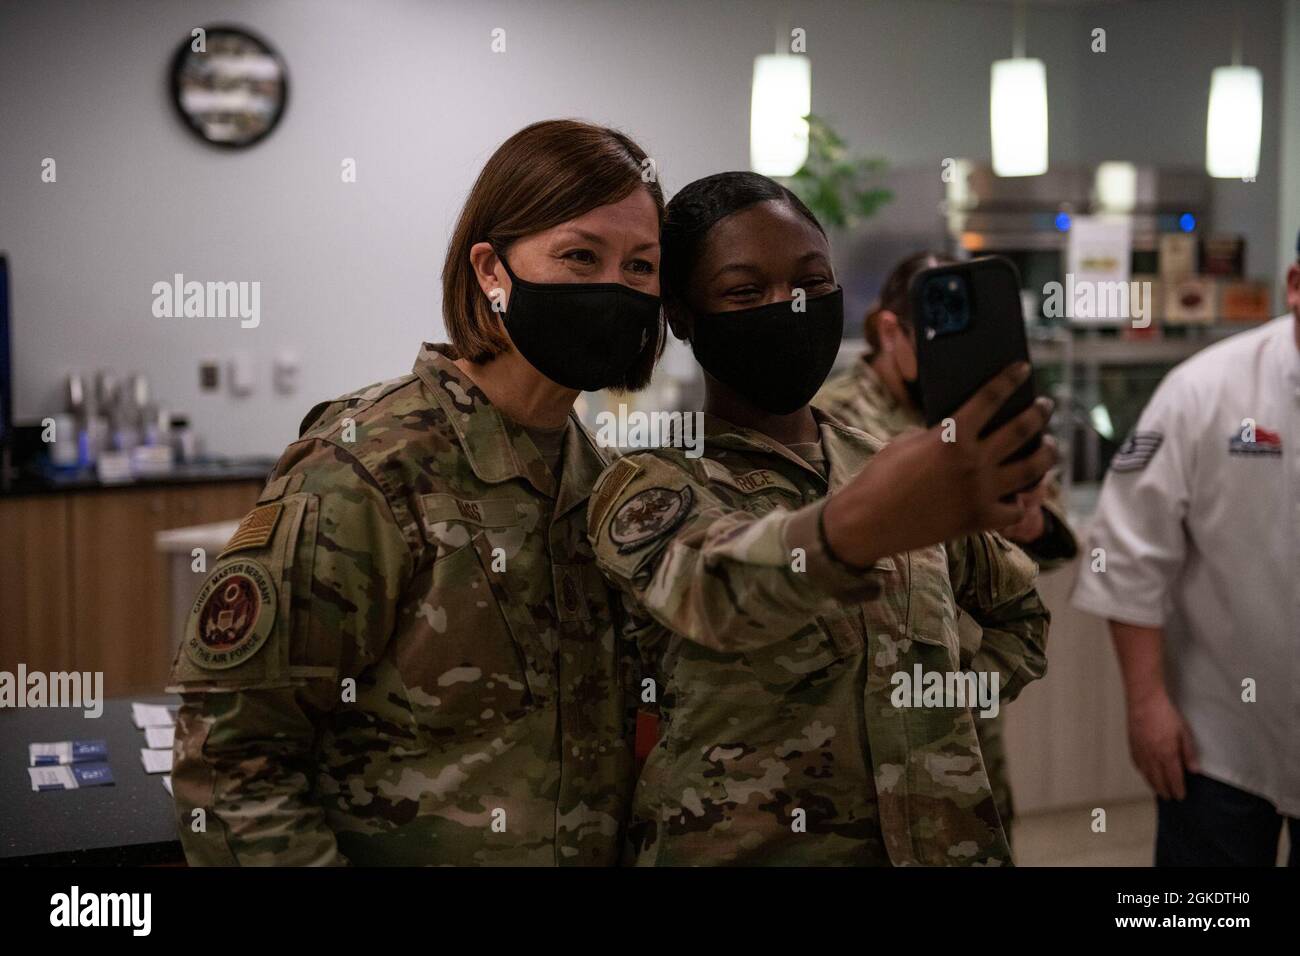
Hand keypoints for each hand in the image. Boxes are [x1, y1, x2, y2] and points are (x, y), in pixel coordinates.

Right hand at [824, 362, 1057, 565]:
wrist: (868, 523)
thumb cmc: (880, 478)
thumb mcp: (906, 443)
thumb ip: (939, 434)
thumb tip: (963, 432)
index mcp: (952, 436)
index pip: (991, 397)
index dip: (1010, 379)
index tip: (1023, 369)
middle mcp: (974, 462)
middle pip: (1022, 430)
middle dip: (1039, 414)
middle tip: (1045, 406)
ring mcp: (981, 493)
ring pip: (1032, 469)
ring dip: (1047, 454)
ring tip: (1049, 446)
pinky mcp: (980, 520)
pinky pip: (1015, 510)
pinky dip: (1021, 501)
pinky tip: (1023, 493)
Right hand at [1127, 691, 1200, 799]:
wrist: (1145, 701)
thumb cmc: (1165, 714)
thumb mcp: (1184, 732)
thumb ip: (1189, 752)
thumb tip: (1194, 770)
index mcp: (1167, 754)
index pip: (1173, 778)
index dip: (1177, 789)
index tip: (1180, 796)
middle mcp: (1153, 756)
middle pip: (1158, 780)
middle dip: (1165, 791)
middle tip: (1169, 798)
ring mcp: (1141, 751)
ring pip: (1146, 774)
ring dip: (1153, 785)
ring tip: (1158, 791)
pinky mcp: (1133, 745)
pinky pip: (1137, 764)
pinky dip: (1142, 772)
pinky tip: (1144, 773)